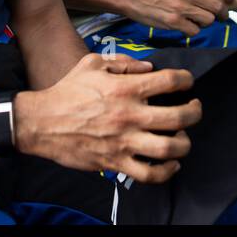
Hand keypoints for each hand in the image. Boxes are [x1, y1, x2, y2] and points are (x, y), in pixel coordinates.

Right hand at [14, 53, 200, 183]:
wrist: (42, 122)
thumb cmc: (67, 91)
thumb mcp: (93, 64)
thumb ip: (124, 63)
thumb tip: (149, 68)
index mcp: (125, 88)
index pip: (170, 81)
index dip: (186, 80)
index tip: (187, 83)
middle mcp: (129, 115)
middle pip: (180, 117)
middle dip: (195, 112)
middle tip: (194, 108)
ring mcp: (124, 141)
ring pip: (170, 148)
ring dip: (185, 143)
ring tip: (183, 136)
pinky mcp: (116, 162)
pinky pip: (150, 174)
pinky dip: (167, 171)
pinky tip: (171, 163)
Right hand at [127, 0, 235, 34]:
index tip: (230, 3)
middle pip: (217, 6)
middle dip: (221, 14)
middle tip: (219, 17)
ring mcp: (181, 7)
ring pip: (208, 20)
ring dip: (206, 23)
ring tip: (197, 20)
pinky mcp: (173, 21)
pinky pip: (195, 30)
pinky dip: (192, 30)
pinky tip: (185, 26)